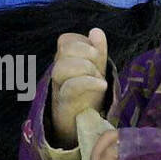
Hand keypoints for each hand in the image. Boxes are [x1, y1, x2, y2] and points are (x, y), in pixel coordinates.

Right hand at [50, 27, 108, 146]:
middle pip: (64, 49)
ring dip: (87, 69)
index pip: (66, 40)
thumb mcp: (96, 71)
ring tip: (99, 81)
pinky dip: (89, 82)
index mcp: (65, 61)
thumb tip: (96, 31)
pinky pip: (72, 87)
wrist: (80, 128)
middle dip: (86, 54)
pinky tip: (101, 85)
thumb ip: (97, 51)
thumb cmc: (87, 97)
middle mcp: (58, 72)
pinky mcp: (64, 105)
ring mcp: (59, 89)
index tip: (95, 56)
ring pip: (62, 67)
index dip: (82, 43)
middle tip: (98, 69)